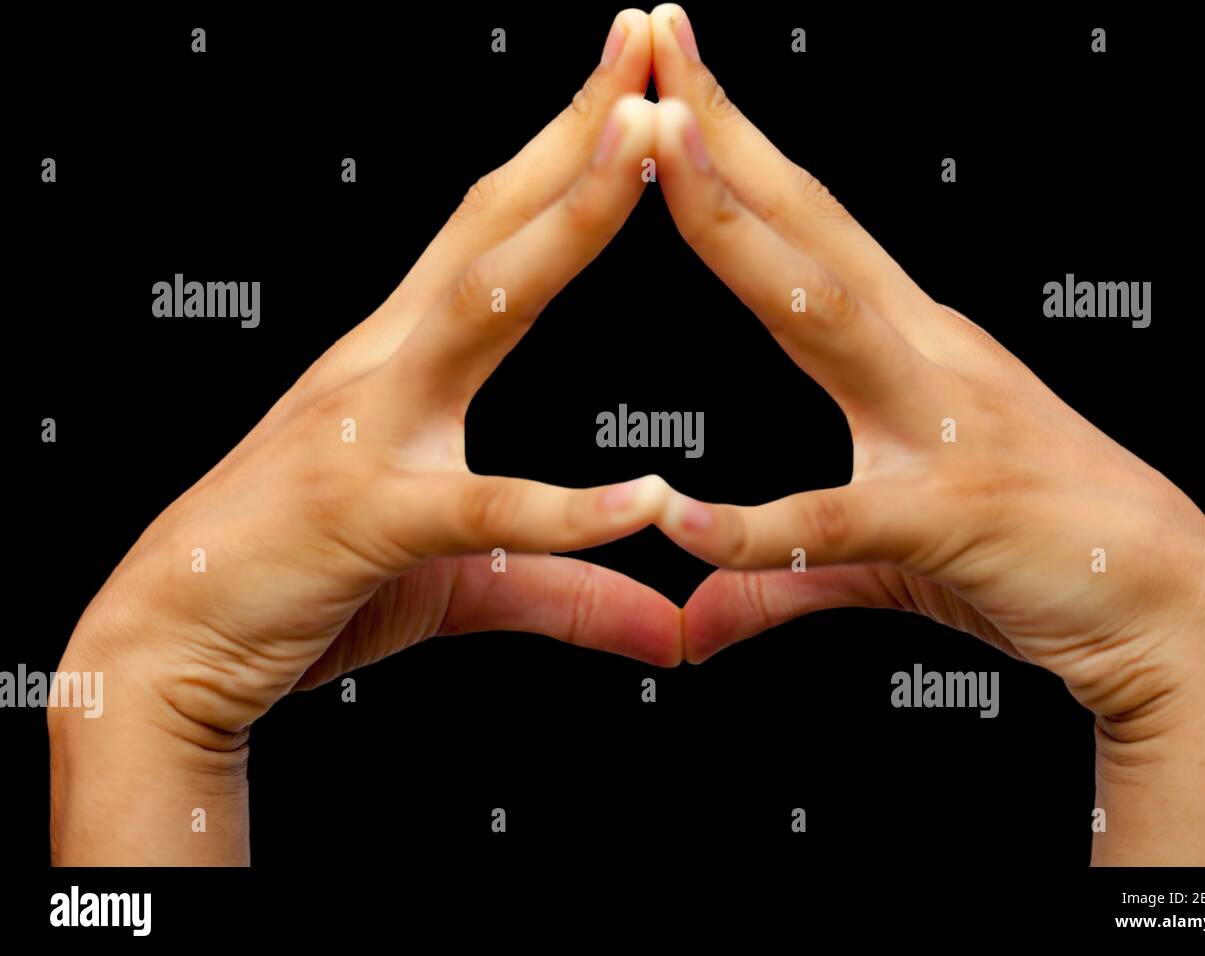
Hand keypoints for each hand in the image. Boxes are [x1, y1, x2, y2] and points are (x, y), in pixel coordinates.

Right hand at [52, 11, 676, 864]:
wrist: (173, 644)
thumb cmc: (307, 584)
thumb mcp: (463, 580)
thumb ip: (571, 587)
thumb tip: (668, 624)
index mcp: (404, 359)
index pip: (495, 232)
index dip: (562, 154)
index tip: (630, 86)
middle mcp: (383, 365)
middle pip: (491, 224)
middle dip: (572, 129)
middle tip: (647, 38)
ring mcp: (369, 429)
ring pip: (480, 306)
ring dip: (566, 220)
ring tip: (644, 140)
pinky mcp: (365, 520)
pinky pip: (479, 508)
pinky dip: (568, 508)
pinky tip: (649, 500)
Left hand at [645, 4, 1204, 864]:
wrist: (1170, 608)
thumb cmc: (1029, 554)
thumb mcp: (876, 556)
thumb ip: (770, 573)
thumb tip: (691, 616)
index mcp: (907, 344)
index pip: (804, 228)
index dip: (735, 150)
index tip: (667, 77)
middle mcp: (924, 355)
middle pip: (807, 226)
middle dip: (723, 132)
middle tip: (653, 34)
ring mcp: (941, 425)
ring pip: (822, 312)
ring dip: (736, 229)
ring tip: (659, 144)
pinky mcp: (953, 519)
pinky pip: (841, 518)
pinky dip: (759, 526)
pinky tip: (681, 522)